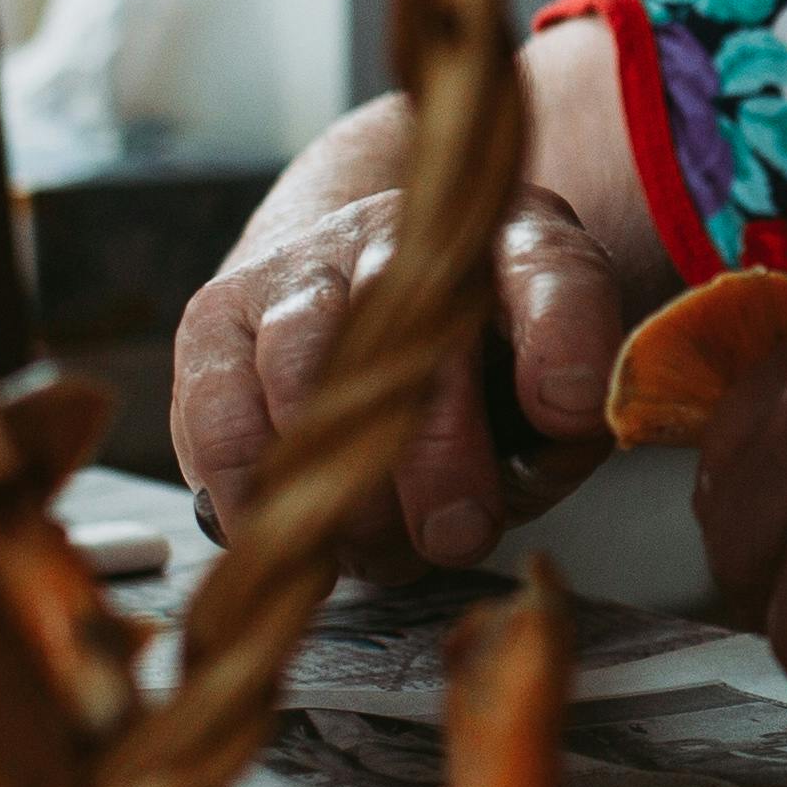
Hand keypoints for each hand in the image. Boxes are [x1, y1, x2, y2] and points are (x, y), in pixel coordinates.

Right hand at [168, 182, 628, 576]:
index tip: (568, 408)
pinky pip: (220, 408)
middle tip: (457, 533)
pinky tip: (292, 528)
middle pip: (411, 327)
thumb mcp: (547, 400)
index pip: (548, 268)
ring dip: (340, 480)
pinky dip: (252, 487)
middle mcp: (402, 235)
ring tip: (377, 551)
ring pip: (303, 365)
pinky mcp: (217, 315)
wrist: (354, 289)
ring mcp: (302, 265)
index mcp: (513, 242)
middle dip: (437, 450)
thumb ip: (555, 439)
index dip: (561, 335)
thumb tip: (491, 500)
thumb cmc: (475, 374)